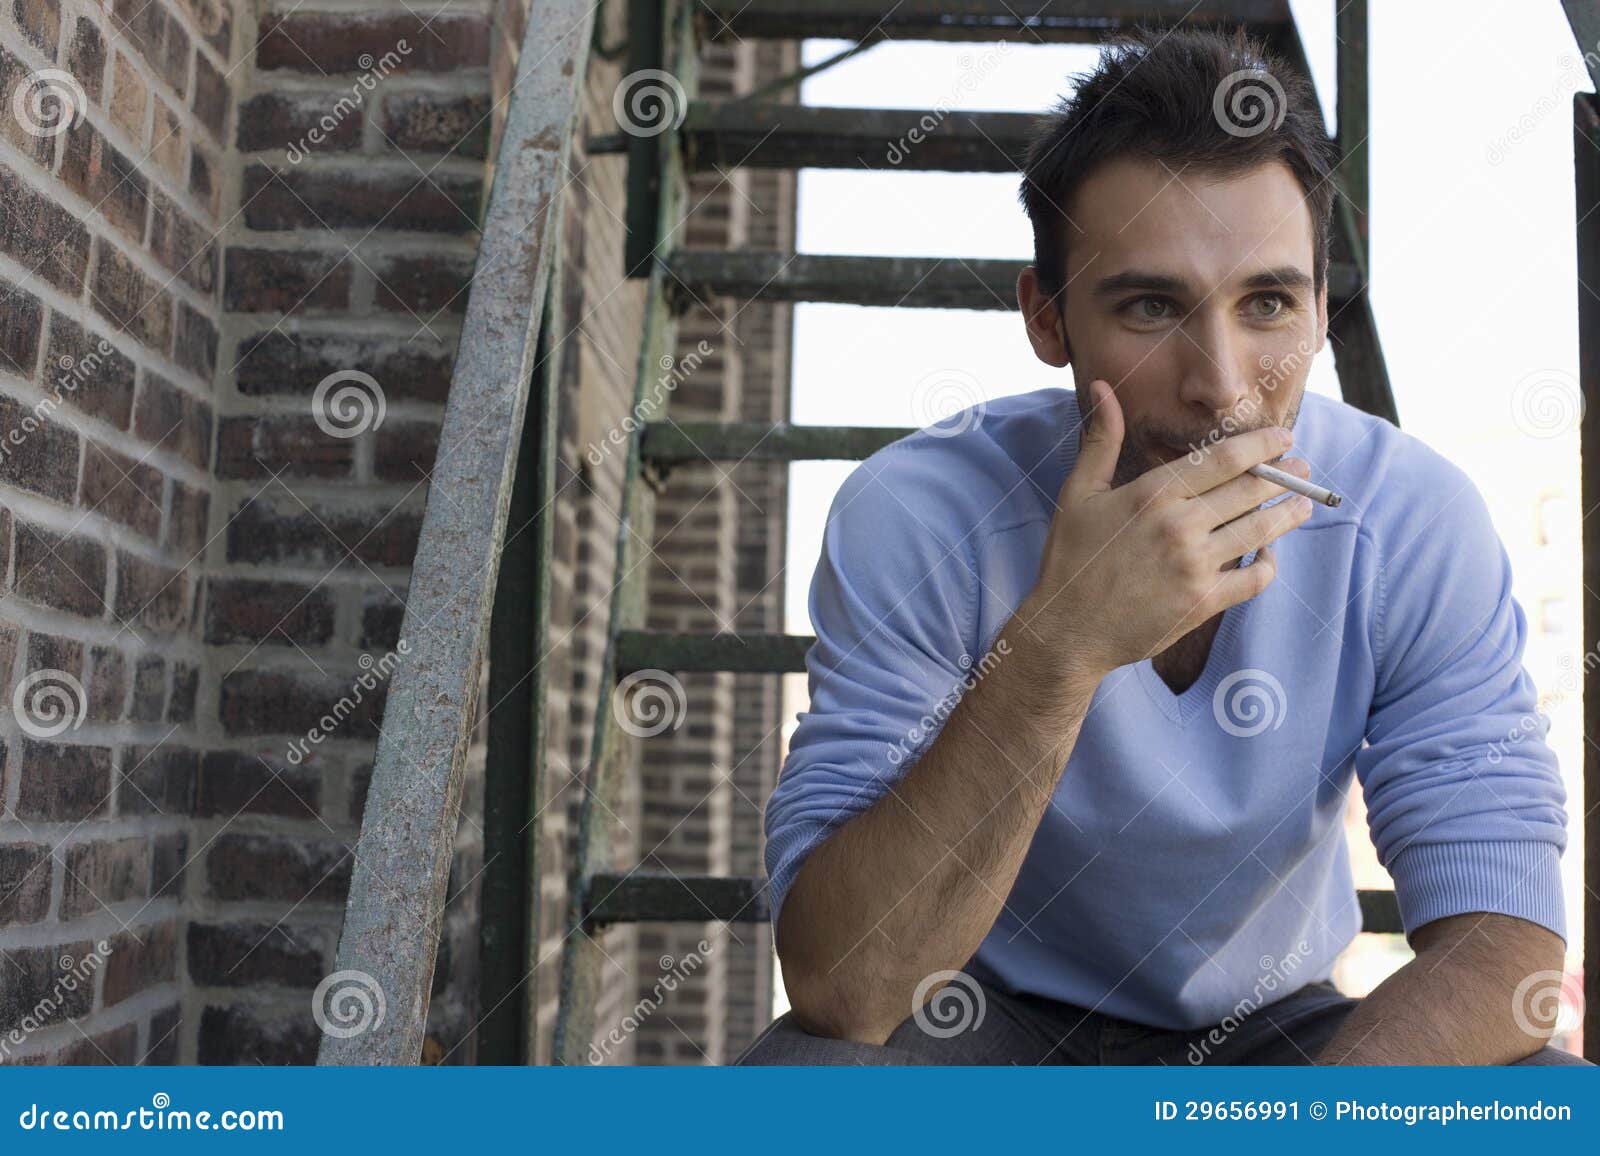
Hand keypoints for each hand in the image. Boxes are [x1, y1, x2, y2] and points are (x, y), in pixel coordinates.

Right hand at [1019, 379, 1313, 681]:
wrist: (1067, 629)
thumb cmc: (1070, 559)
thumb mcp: (1078, 493)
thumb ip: (1101, 440)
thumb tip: (1102, 386)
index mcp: (1152, 494)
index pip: (1224, 459)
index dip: (1262, 445)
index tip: (1283, 437)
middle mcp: (1179, 526)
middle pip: (1250, 491)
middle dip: (1285, 475)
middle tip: (1304, 467)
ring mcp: (1195, 566)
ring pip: (1260, 530)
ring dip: (1289, 513)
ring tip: (1303, 503)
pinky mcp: (1204, 602)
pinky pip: (1255, 578)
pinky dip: (1270, 563)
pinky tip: (1269, 552)